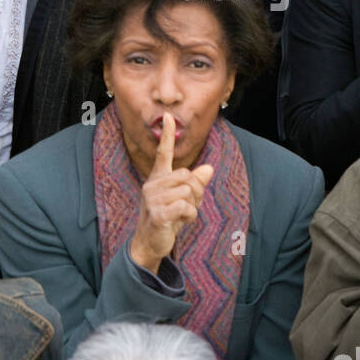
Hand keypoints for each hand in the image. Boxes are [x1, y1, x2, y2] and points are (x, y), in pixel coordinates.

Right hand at [128, 113, 213, 274]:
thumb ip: (195, 184)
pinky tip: (181, 222)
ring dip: (192, 206)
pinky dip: (190, 216)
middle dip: (195, 191)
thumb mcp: (183, 200)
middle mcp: (152, 184)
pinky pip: (185, 206)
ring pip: (188, 191)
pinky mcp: (157, 213)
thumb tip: (209, 168)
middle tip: (189, 206)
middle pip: (187, 175)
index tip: (168, 115)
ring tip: (182, 216)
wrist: (150, 243)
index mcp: (158, 178)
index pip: (163, 152)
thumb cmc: (167, 218)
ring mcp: (152, 198)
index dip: (167, 134)